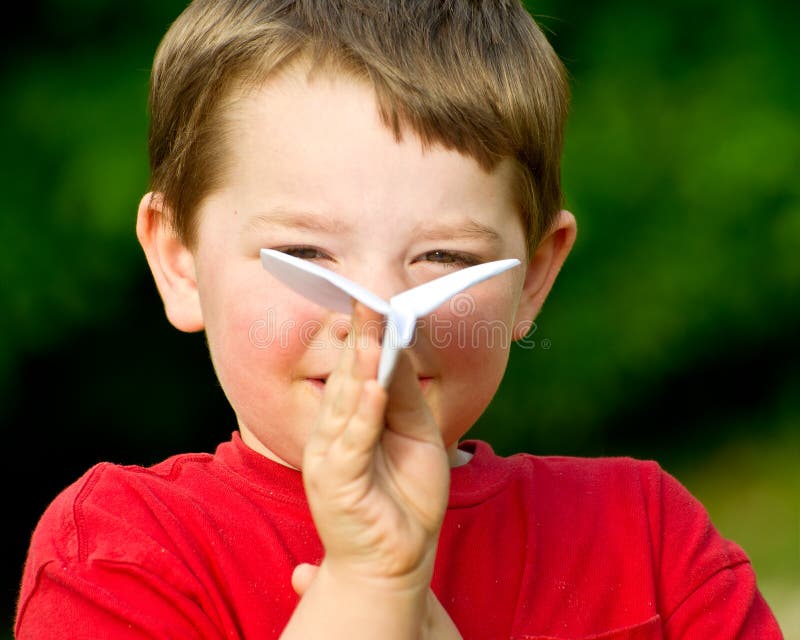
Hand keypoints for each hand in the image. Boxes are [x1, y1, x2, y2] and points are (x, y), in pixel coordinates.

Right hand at [300, 301, 450, 586]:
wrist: (395, 559)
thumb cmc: (406, 496)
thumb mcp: (414, 435)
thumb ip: (404, 396)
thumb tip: (399, 349)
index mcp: (349, 419)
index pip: (354, 369)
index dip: (364, 336)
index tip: (373, 301)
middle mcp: (332, 432)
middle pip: (345, 378)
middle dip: (359, 340)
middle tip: (368, 302)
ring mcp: (330, 456)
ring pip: (345, 405)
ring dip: (358, 369)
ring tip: (370, 336)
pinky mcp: (335, 482)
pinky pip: (352, 444)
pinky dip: (364, 416)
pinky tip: (373, 389)